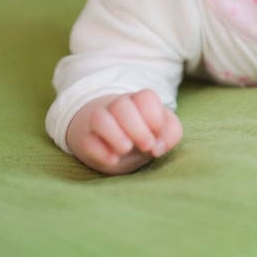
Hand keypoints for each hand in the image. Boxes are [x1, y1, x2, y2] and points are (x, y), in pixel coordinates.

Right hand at [66, 88, 182, 174]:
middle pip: (122, 105)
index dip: (154, 115)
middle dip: (137, 127)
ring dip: (115, 134)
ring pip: (100, 117)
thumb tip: (159, 147)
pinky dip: (100, 150)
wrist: (109, 142)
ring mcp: (99, 122)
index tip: (157, 134)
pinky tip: (113, 160)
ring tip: (126, 149)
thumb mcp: (161, 133)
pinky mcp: (86, 140)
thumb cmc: (141, 135)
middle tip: (147, 146)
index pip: (145, 97)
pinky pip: (88, 140)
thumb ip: (171, 134)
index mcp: (138, 102)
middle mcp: (117, 107)